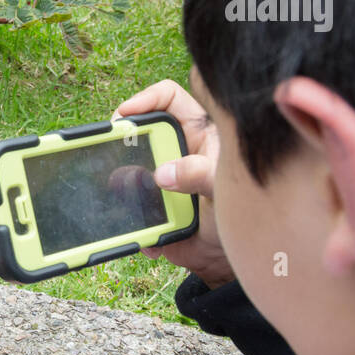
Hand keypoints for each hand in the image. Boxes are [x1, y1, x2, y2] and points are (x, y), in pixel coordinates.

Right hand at [113, 77, 233, 288]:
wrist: (227, 255)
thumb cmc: (243, 212)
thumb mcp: (226, 188)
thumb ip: (202, 175)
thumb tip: (163, 174)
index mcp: (196, 133)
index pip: (168, 99)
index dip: (146, 99)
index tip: (125, 115)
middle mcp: (173, 151)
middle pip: (138, 132)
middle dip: (122, 142)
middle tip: (111, 151)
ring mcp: (157, 178)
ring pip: (125, 170)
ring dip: (125, 186)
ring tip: (136, 203)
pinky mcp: (147, 205)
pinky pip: (126, 206)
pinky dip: (133, 224)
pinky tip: (152, 240)